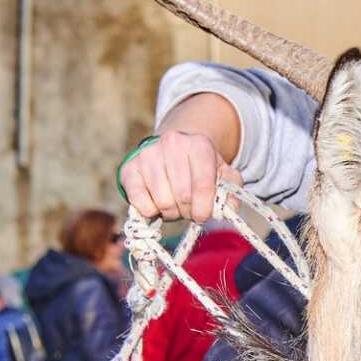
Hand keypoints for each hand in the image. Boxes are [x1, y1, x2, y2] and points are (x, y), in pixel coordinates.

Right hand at [120, 130, 240, 222]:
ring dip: (171, 212)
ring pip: (162, 202)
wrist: (172, 150)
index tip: (203, 216)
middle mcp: (171, 145)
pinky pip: (140, 204)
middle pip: (182, 196)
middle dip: (189, 211)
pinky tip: (157, 202)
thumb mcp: (222, 174)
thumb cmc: (199, 167)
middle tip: (190, 210)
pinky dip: (151, 211)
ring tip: (175, 204)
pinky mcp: (129, 169)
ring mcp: (147, 155)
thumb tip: (229, 208)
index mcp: (198, 145)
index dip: (204, 208)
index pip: (203, 185)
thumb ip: (231, 191)